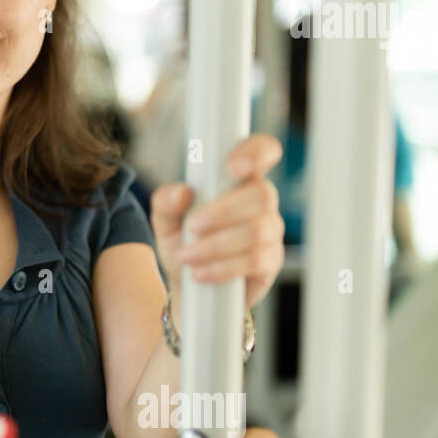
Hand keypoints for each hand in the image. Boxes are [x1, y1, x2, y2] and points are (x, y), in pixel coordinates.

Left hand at [151, 134, 284, 312]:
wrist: (190, 286)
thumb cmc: (184, 243)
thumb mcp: (166, 222)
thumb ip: (165, 203)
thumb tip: (181, 192)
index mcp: (238, 180)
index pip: (263, 151)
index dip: (256, 152)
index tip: (232, 167)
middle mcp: (260, 201)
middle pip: (262, 194)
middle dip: (224, 212)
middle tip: (193, 227)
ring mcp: (270, 231)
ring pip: (258, 230)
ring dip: (217, 244)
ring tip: (187, 256)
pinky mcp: (271, 261)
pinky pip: (256, 260)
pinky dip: (223, 267)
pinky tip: (201, 273)